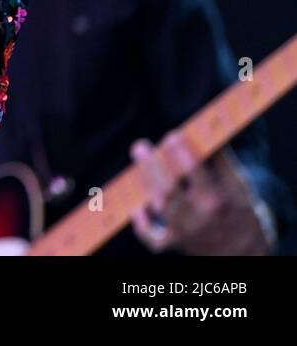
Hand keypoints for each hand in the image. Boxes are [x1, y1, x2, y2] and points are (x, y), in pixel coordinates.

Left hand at [129, 132, 270, 254]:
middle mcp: (199, 217)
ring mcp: (185, 232)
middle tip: (140, 146)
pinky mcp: (175, 244)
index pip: (194, 172)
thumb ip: (221, 161)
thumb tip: (202, 131)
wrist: (247, 253)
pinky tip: (137, 208)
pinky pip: (152, 238)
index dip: (180, 152)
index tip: (172, 135)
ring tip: (140, 160)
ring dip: (146, 183)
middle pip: (168, 189)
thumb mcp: (240, 187)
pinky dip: (141, 224)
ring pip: (159, 207)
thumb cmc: (241, 213)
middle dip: (151, 165)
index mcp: (217, 199)